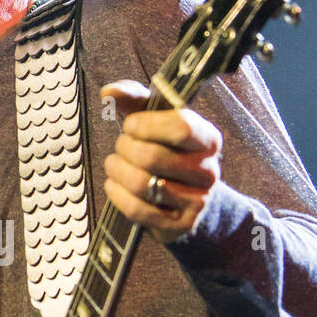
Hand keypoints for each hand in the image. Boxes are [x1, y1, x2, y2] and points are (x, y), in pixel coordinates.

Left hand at [100, 80, 221, 243]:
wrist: (191, 205)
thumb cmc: (169, 155)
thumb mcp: (158, 124)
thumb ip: (135, 100)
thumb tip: (108, 92)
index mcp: (208, 139)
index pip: (180, 126)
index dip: (147, 125)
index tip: (131, 125)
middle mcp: (208, 170)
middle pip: (152, 156)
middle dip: (125, 149)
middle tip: (121, 147)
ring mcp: (197, 200)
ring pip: (142, 183)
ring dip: (117, 171)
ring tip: (114, 165)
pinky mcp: (179, 224)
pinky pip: (137, 209)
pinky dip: (117, 195)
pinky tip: (114, 186)